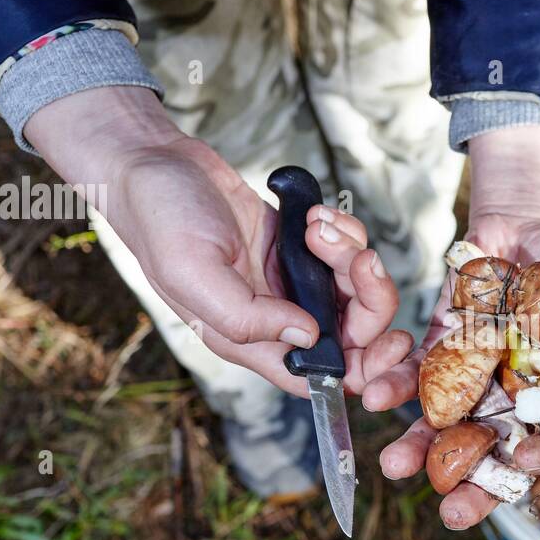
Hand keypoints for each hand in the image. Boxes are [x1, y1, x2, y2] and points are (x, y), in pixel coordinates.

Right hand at [26, 86, 413, 397]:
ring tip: (318, 225)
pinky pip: (346, 251)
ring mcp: (290, 280)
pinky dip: (344, 231)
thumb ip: (248, 317)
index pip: (317, 377)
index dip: (360, 371)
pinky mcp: (299, 247)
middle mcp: (275, 316)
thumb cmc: (161, 219)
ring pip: (354, 288)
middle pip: (352, 332)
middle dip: (368, 297)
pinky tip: (313, 213)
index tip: (385, 344)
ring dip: (353, 255)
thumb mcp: (194, 273)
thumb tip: (310, 338)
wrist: (154, 162)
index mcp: (248, 340)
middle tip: (356, 258)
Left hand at [365, 124, 539, 527]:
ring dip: (420, 450)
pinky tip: (376, 397)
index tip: (524, 462)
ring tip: (396, 467)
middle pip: (496, 456)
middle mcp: (517, 403)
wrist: (530, 222)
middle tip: (452, 513)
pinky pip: (415, 379)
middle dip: (473, 488)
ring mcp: (476, 382)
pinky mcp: (441, 354)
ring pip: (447, 428)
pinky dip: (395, 389)